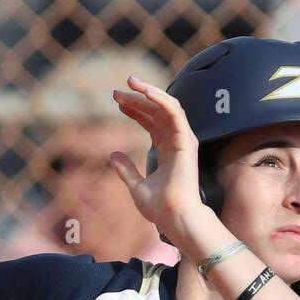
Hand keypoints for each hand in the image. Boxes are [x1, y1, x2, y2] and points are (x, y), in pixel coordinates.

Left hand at [109, 75, 203, 238]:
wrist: (173, 216)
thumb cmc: (159, 208)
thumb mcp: (136, 186)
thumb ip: (126, 169)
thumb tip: (113, 154)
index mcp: (167, 150)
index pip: (152, 121)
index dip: (135, 110)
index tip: (118, 103)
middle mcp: (176, 142)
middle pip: (157, 111)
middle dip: (137, 98)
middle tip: (116, 92)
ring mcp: (183, 139)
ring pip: (166, 106)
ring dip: (148, 92)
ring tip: (129, 84)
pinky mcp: (185, 140)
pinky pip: (175, 112)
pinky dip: (161, 99)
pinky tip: (145, 92)